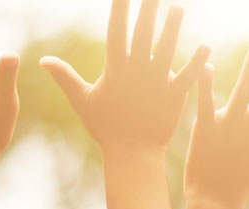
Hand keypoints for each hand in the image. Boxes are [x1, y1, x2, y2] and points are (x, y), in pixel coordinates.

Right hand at [42, 0, 207, 155]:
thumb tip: (42, 60)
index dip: (120, 10)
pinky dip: (198, 62)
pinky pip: (188, 76)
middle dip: (147, 10)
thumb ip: (65, 77)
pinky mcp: (175, 96)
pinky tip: (206, 46)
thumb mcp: (83, 99)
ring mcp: (157, 83)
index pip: (117, 31)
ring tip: (177, 8)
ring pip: (167, 49)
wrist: (133, 153)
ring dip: (172, 28)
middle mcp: (137, 71)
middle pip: (143, 34)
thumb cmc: (106, 127)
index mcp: (115, 69)